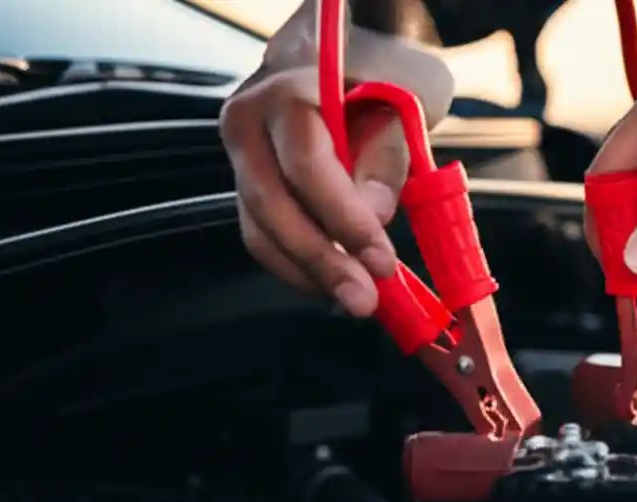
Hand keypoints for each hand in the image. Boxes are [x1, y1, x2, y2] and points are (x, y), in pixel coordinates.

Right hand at [220, 12, 453, 316]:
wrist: (345, 68)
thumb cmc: (375, 85)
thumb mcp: (397, 109)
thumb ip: (384, 162)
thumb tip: (370, 219)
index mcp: (285, 94)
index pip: (307, 167)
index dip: (344, 220)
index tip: (380, 260)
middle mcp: (248, 125)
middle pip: (274, 207)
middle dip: (323, 261)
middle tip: (364, 298)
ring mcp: (240, 159)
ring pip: (262, 231)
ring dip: (310, 274)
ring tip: (355, 297)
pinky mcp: (246, 189)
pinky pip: (263, 239)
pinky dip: (298, 268)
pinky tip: (332, 282)